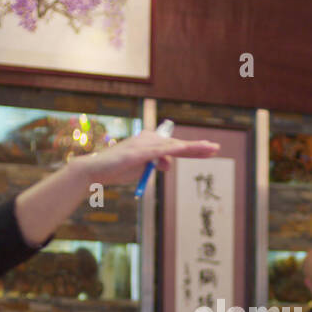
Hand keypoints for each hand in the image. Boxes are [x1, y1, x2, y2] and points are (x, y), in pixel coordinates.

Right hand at [75, 128, 219, 185]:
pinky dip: (173, 150)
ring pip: (172, 146)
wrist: (96, 171)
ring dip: (190, 148)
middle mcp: (148, 139)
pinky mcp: (138, 152)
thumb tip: (169, 164)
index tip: (210, 151)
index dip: (194, 149)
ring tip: (208, 149)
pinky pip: (159, 151)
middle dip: (198, 147)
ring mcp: (143, 144)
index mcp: (150, 143)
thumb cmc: (117, 170)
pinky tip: (185, 149)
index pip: (176, 147)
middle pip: (177, 144)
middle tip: (216, 148)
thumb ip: (157, 165)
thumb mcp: (142, 169)